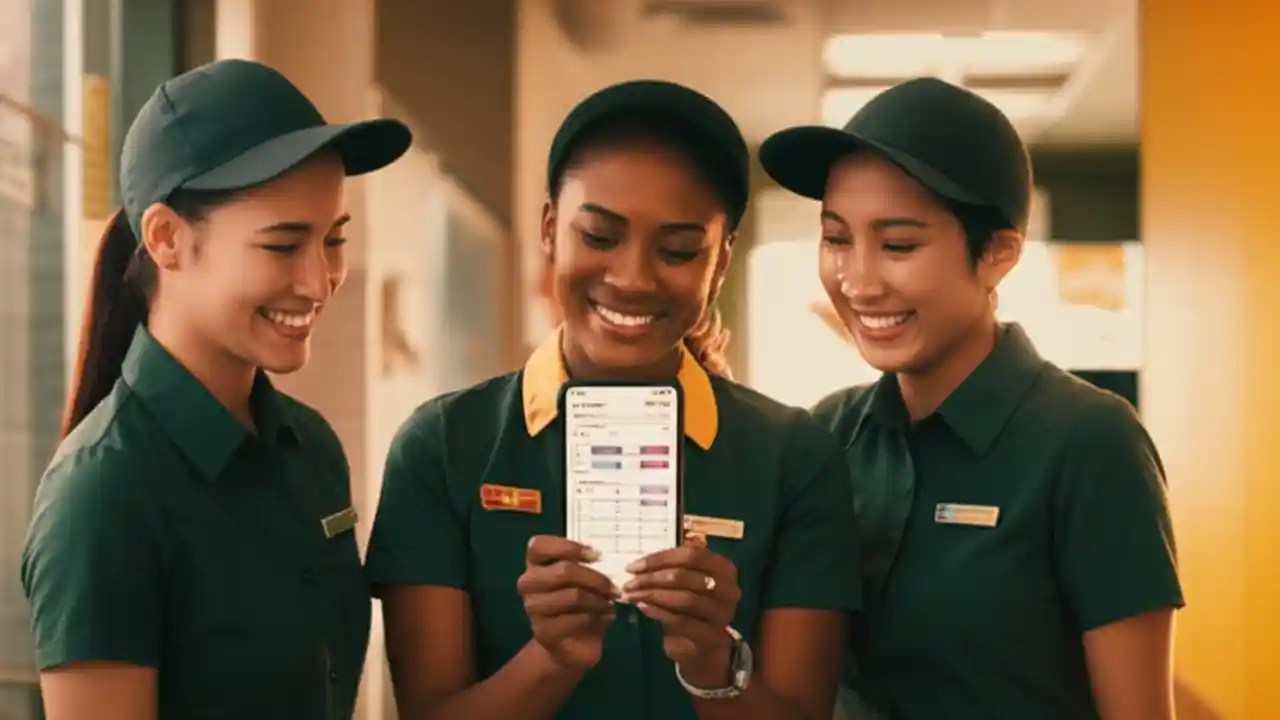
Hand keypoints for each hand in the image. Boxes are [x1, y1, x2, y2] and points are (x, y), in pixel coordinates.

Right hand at [516, 536, 619, 672]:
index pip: (540, 546)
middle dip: (596, 579)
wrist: (569, 644)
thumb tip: (604, 560)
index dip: (569, 547)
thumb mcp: (581, 579)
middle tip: (614, 588)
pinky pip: (577, 619)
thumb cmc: (577, 603)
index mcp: (535, 564)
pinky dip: (598, 617)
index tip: (597, 556)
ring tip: (611, 604)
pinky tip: (606, 618)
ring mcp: (533, 609)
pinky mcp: (544, 632)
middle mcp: (528, 583)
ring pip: (573, 596)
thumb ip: (587, 566)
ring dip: (599, 600)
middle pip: (563, 571)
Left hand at [622, 535, 741, 686]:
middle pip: (686, 577)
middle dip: (653, 578)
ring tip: (632, 595)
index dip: (661, 558)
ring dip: (653, 595)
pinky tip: (643, 608)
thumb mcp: (688, 580)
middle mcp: (729, 590)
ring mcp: (722, 614)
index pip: (692, 555)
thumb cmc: (692, 604)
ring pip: (684, 599)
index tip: (634, 566)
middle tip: (630, 582)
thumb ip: (674, 566)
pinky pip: (682, 621)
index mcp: (724, 568)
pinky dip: (659, 613)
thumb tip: (642, 560)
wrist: (704, 644)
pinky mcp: (711, 636)